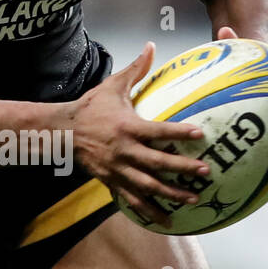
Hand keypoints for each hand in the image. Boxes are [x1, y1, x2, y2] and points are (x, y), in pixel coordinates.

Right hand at [68, 42, 212, 224]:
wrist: (62, 132)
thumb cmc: (91, 107)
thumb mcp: (113, 86)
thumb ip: (136, 70)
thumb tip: (152, 47)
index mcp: (128, 127)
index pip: (158, 130)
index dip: (179, 132)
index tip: (201, 134)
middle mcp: (124, 151)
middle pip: (158, 162)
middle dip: (182, 168)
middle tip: (205, 173)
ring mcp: (118, 169)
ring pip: (148, 186)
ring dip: (171, 194)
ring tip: (193, 200)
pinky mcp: (111, 182)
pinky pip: (132, 200)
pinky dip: (148, 211)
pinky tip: (166, 220)